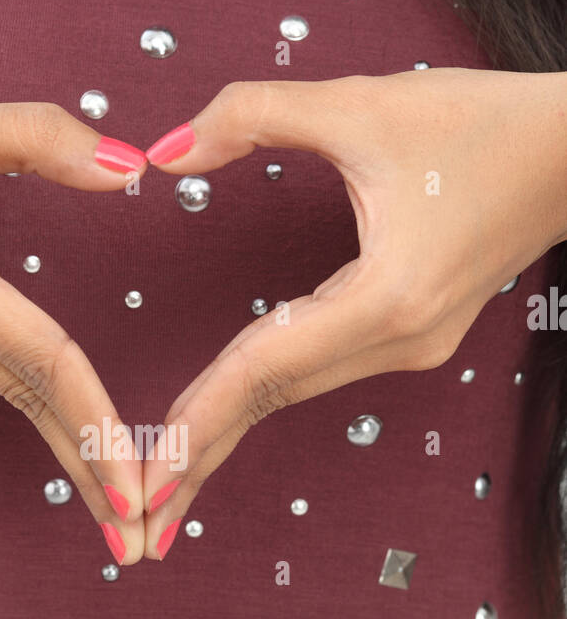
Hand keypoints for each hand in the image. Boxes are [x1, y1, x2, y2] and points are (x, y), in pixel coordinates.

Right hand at [0, 39, 148, 560]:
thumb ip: (39, 141)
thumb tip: (130, 167)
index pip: (38, 360)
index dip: (97, 426)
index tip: (138, 489)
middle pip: (21, 396)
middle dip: (85, 464)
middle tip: (138, 534)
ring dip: (58, 434)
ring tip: (109, 487)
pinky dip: (22, 390)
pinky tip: (51, 407)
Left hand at [140, 69, 566, 556]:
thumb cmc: (480, 123)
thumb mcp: (360, 106)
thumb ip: (251, 117)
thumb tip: (162, 153)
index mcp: (387, 297)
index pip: (265, 369)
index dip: (199, 419)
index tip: (147, 476)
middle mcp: (399, 339)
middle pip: (274, 399)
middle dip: (202, 452)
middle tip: (138, 513)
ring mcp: (410, 346)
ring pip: (295, 391)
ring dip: (227, 428)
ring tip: (166, 478)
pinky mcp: (413, 335)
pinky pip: (320, 371)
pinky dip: (263, 394)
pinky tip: (223, 413)